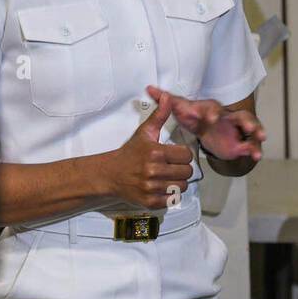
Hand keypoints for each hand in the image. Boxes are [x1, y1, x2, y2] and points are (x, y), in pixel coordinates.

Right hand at [104, 92, 195, 209]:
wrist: (110, 174)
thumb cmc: (130, 152)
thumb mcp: (145, 132)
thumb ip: (159, 115)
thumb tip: (167, 96)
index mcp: (156, 153)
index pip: (187, 155)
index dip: (183, 154)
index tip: (175, 154)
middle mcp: (154, 171)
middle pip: (187, 172)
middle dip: (182, 168)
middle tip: (172, 166)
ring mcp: (152, 188)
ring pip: (182, 186)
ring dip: (178, 182)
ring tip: (168, 176)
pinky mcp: (150, 202)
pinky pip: (173, 199)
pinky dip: (170, 194)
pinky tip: (162, 186)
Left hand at [145, 85, 265, 161]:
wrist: (208, 128)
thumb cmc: (194, 117)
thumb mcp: (180, 109)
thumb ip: (166, 101)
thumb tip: (148, 88)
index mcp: (210, 109)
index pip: (212, 107)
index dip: (212, 112)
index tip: (210, 117)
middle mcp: (227, 116)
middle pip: (238, 114)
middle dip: (243, 120)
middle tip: (247, 126)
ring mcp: (236, 128)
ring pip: (250, 126)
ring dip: (256, 131)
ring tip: (261, 138)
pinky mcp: (240, 142)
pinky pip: (250, 144)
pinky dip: (254, 149)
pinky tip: (256, 156)